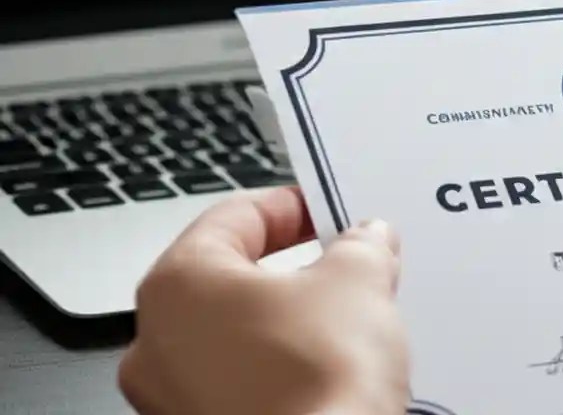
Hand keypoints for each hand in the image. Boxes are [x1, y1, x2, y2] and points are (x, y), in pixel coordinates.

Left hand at [118, 187, 409, 414]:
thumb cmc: (315, 381)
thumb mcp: (359, 279)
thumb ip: (360, 246)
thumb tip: (367, 240)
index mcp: (176, 284)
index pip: (236, 216)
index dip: (294, 206)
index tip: (329, 211)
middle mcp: (155, 343)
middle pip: (232, 281)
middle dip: (295, 271)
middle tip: (347, 268)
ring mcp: (171, 401)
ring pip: (236, 339)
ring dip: (288, 325)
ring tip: (346, 326)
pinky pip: (244, 387)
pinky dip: (282, 374)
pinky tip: (328, 375)